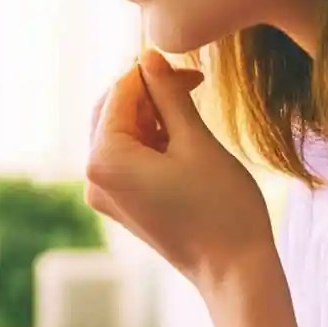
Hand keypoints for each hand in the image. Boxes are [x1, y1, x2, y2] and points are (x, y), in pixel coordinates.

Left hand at [86, 49, 274, 285]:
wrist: (233, 271)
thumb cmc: (221, 207)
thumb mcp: (195, 140)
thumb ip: (168, 95)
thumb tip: (149, 56)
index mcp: (105, 159)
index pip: (120, 92)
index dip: (155, 73)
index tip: (193, 72)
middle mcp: (94, 178)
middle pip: (113, 111)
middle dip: (150, 93)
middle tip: (194, 85)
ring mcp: (104, 195)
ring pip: (121, 133)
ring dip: (153, 116)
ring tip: (193, 117)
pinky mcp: (121, 205)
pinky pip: (127, 158)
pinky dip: (151, 142)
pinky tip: (183, 142)